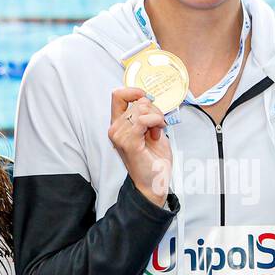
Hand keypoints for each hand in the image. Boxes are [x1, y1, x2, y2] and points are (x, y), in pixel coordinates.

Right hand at [108, 87, 171, 206]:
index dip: (133, 91)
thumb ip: (146, 114)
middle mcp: (115, 129)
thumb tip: (148, 100)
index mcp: (119, 125)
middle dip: (154, 110)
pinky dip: (155, 122)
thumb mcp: (150, 130)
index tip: (146, 96)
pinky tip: (157, 132)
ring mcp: (119, 136)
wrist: (155, 182)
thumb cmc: (153, 160)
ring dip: (157, 117)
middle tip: (158, 126)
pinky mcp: (128, 143)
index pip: (118, 96)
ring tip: (157, 132)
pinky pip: (144, 120)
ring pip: (142, 109)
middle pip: (137, 102)